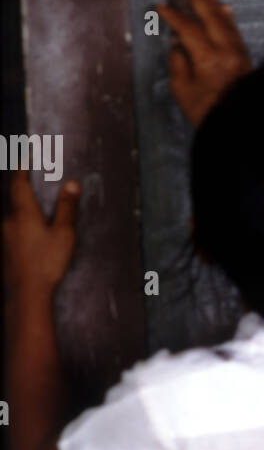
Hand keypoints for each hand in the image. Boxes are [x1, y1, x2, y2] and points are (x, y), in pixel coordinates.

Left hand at [2, 171, 79, 297]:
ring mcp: (4, 236)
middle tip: (33, 179)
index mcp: (23, 213)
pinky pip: (12, 230)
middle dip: (23, 189)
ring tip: (37, 210)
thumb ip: (66, 208)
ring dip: (23, 209)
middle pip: (14, 198)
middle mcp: (9, 221)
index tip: (25, 156)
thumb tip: (70, 184)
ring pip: (13, 215)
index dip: (21, 167)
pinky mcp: (5, 250)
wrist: (26, 293)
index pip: (18, 183)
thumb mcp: (63, 234)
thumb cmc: (45, 263)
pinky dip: (22, 225)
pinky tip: (33, 236)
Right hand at [156, 0, 252, 127]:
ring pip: (226, 21)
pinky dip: (228, 18)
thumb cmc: (209, 113)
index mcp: (207, 58)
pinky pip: (235, 30)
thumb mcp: (183, 91)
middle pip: (211, 16)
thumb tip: (177, 43)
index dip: (174, 15)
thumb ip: (178, 63)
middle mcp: (226, 50)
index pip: (188, 28)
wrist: (241, 124)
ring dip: (214, 4)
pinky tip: (226, 9)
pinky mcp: (246, 58)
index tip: (162, 6)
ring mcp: (238, 53)